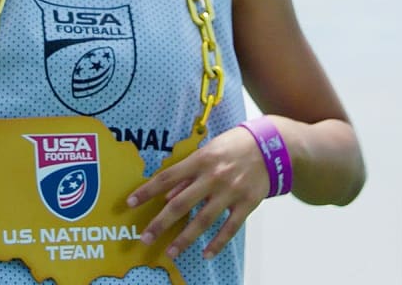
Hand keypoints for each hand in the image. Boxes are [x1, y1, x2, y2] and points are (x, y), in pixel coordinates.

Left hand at [127, 125, 267, 260]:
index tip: (130, 203)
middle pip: (181, 204)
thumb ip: (188, 173)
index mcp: (201, 160)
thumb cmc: (233, 146)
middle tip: (145, 238)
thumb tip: (167, 194)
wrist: (271, 146)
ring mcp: (231, 192)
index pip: (167, 177)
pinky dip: (217, 243)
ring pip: (203, 220)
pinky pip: (230, 228)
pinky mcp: (247, 204)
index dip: (147, 191)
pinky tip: (205, 254)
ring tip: (171, 252)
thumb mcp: (208, 151)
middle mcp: (213, 177)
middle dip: (161, 223)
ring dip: (185, 239)